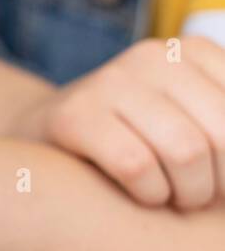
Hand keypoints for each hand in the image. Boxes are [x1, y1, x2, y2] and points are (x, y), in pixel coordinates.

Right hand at [12, 37, 224, 209]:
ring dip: (190, 194)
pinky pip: (137, 167)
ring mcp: (110, 81)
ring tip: (178, 199)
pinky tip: (143, 195)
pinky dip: (150, 194)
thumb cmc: (137, 138)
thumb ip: (224, 130)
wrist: (43, 134)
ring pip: (186, 152)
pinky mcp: (74, 115)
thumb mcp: (193, 118)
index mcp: (195, 51)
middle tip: (206, 198)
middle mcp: (154, 56)